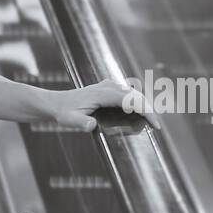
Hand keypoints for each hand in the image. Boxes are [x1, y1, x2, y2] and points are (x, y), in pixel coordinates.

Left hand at [44, 78, 159, 131]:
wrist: (57, 102)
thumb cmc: (64, 112)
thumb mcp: (69, 120)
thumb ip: (80, 123)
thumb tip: (90, 125)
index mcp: (103, 94)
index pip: (131, 101)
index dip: (145, 111)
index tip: (154, 124)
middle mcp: (109, 86)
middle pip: (136, 96)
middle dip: (149, 110)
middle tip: (156, 126)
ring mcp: (109, 85)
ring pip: (133, 93)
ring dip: (144, 105)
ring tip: (151, 121)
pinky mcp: (109, 88)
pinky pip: (128, 94)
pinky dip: (137, 102)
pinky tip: (140, 113)